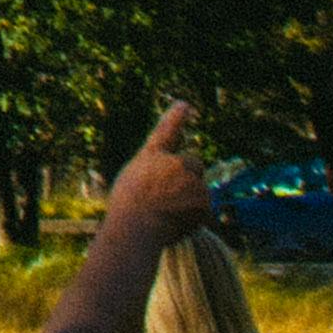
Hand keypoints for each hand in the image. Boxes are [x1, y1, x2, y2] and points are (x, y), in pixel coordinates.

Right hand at [105, 107, 210, 247]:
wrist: (135, 227)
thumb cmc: (127, 206)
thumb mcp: (134, 178)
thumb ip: (156, 169)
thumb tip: (180, 169)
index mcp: (153, 154)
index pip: (167, 129)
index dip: (177, 116)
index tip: (185, 105)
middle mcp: (176, 162)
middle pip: (194, 164)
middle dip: (188, 176)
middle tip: (168, 196)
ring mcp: (191, 180)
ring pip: (199, 188)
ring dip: (190, 199)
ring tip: (167, 212)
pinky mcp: (204, 200)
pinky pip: (204, 208)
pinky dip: (196, 216)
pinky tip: (177, 222)